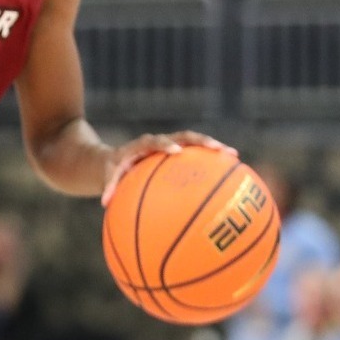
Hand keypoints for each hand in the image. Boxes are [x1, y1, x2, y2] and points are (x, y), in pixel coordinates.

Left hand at [101, 131, 236, 205]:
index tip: (175, 152)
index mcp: (141, 146)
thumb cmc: (108, 170)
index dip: (165, 144)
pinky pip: (195, 156)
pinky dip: (210, 162)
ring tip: (234, 156)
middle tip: (219, 149)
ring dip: (213, 148)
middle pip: (183, 136)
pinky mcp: (177, 153)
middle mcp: (159, 142)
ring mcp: (170, 146)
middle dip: (201, 141)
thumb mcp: (105, 176)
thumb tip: (105, 203)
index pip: (154, 141)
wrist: (108, 160)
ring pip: (194, 144)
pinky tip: (230, 174)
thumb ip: (108, 186)